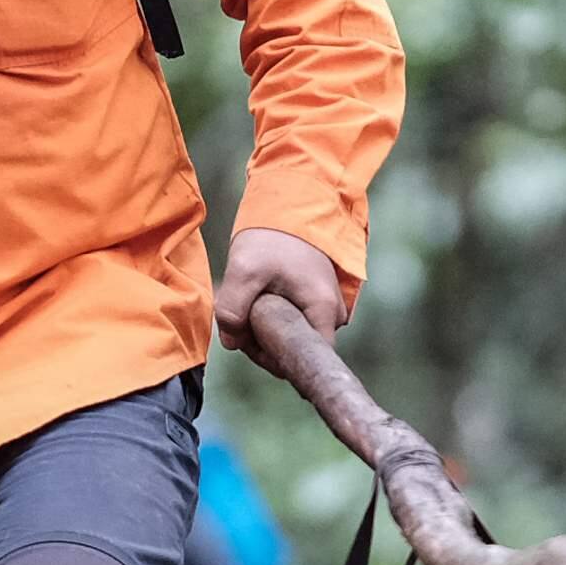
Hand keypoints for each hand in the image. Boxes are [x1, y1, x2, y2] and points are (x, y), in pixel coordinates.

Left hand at [215, 225, 351, 350]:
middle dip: (263, 340)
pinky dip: (273, 314)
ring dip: (266, 326)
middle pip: (295, 349)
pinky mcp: (316, 300)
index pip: (302, 361)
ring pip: (292, 335)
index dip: (271, 359)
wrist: (291, 203)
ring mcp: (327, 307)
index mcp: (324, 312)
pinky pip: (294, 321)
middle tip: (243, 313)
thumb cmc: (272, 236)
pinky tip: (260, 294)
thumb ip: (233, 311)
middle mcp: (334, 314)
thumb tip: (232, 342)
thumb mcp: (244, 270)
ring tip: (251, 296)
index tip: (249, 338)